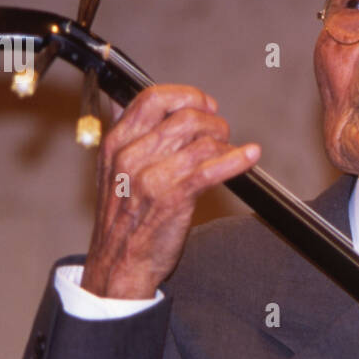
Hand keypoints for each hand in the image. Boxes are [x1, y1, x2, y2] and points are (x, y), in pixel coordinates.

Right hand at [80, 85, 260, 298]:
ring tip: (229, 150)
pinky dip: (236, 160)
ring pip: (201, 140)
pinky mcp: (173, 199)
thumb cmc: (121, 218)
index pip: (151, 98)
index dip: (185, 95)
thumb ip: (120, 135)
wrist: (119, 263)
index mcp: (116, 143)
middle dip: (212, 120)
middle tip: (220, 132)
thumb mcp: (109, 170)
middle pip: (183, 116)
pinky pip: (212, 169)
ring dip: (224, 141)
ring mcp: (151, 177)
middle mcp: (131, 156)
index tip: (203, 104)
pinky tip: (249, 156)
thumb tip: (119, 101)